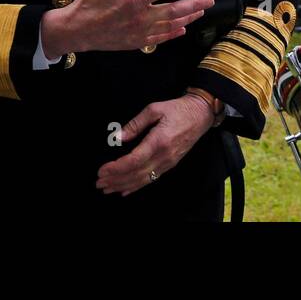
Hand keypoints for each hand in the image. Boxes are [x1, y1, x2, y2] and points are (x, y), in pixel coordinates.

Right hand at [39, 0, 213, 56]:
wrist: (76, 31)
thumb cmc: (87, 3)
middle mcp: (142, 16)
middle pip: (176, 10)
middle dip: (195, 4)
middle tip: (209, 0)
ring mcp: (140, 31)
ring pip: (171, 25)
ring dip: (188, 18)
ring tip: (200, 12)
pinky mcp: (136, 42)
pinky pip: (160, 39)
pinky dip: (173, 34)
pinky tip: (182, 30)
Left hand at [96, 94, 214, 195]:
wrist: (200, 114)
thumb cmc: (178, 109)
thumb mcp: (154, 109)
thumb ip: (135, 124)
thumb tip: (118, 137)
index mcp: (159, 141)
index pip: (134, 161)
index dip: (116, 168)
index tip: (102, 170)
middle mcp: (164, 156)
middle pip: (136, 174)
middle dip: (116, 180)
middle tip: (99, 183)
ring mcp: (168, 163)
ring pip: (143, 180)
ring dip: (123, 185)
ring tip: (108, 188)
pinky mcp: (170, 164)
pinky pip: (152, 179)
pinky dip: (137, 186)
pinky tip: (126, 190)